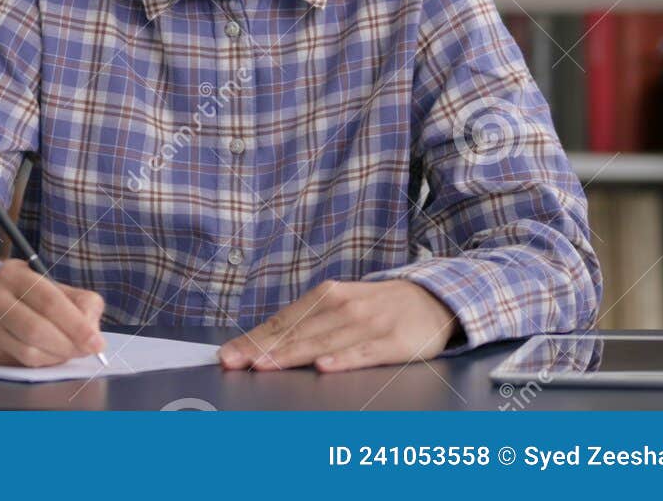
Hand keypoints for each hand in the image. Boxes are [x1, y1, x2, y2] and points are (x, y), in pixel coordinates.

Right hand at [0, 259, 106, 366]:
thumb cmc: (32, 296)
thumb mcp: (56, 288)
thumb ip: (81, 303)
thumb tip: (93, 333)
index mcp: (15, 274)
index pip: (49, 301)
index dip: (77, 325)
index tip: (97, 343)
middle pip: (37, 328)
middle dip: (69, 344)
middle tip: (87, 351)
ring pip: (29, 349)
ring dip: (58, 356)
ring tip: (70, 351)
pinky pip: (22, 361)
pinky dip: (45, 362)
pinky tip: (53, 355)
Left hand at [218, 279, 458, 372]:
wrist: (434, 298)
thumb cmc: (379, 307)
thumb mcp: (342, 305)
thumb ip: (309, 322)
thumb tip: (265, 342)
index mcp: (327, 296)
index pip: (283, 320)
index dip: (254, 338)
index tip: (228, 354)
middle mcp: (345, 307)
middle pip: (297, 332)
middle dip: (261, 348)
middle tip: (234, 362)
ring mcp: (370, 324)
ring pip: (323, 342)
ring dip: (291, 354)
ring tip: (263, 364)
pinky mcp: (395, 341)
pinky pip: (365, 352)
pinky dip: (343, 358)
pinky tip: (324, 366)